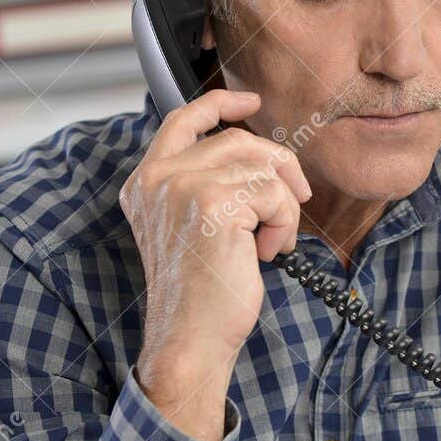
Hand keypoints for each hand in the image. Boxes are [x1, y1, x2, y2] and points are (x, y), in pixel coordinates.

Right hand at [119, 88, 311, 440]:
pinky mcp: (214, 204)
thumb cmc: (197, 295)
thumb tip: (260, 158)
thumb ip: (205, 187)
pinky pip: (274, 193)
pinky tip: (267, 254)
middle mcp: (157, 178)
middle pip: (238, 140)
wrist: (190, 338)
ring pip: (262, 168)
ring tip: (270, 244)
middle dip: (278, 168)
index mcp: (145, 183)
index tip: (251, 101)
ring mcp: (183, 187)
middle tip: (294, 202)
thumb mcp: (191, 229)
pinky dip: (284, 224)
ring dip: (282, 207)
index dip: (221, 103)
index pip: (183, 120)